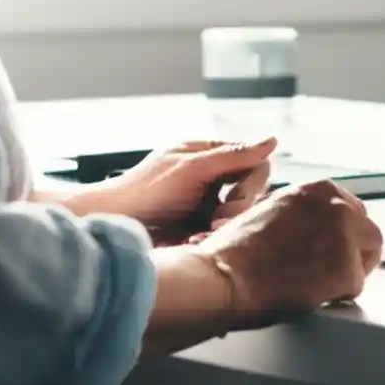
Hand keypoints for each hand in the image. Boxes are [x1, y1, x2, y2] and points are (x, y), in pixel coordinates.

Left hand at [67, 138, 277, 227]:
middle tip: (217, 222)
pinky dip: (214, 238)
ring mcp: (204, 203)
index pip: (254, 163)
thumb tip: (273, 141)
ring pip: (240, 214)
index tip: (234, 199)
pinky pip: (223, 232)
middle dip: (239, 208)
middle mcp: (209, 177)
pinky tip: (196, 242)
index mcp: (207, 155)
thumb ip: (233, 156)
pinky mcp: (198, 227)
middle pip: (251, 190)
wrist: (110, 225)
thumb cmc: (145, 191)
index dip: (250, 183)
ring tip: (203, 235)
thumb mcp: (192, 169)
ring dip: (226, 226)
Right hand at [197, 179, 383, 323]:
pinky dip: (336, 296)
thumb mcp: (271, 212)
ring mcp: (344, 236)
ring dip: (348, 273)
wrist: (222, 276)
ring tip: (318, 285)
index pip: (352, 211)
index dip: (344, 235)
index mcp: (317, 189)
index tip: (333, 250)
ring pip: (367, 259)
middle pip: (367, 232)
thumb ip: (301, 216)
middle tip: (331, 272)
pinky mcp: (346, 269)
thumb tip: (315, 231)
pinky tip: (310, 295)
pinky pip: (354, 287)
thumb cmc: (234, 252)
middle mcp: (336, 206)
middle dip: (354, 252)